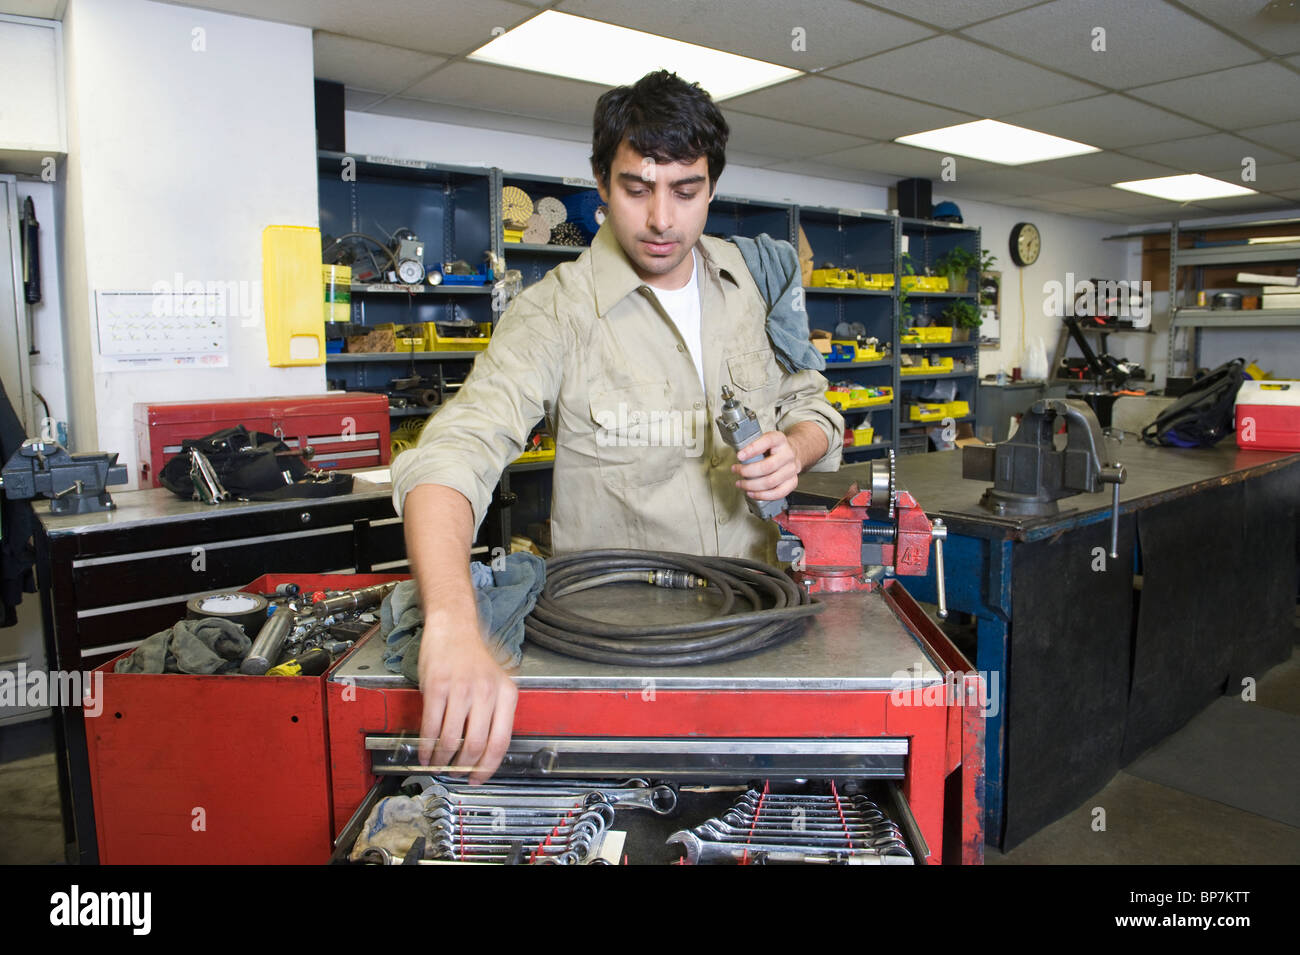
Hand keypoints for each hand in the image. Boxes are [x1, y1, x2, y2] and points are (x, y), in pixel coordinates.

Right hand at [416, 606, 517, 783]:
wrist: (454, 627)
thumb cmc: (472, 658)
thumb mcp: (495, 683)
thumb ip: (493, 713)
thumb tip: (483, 752)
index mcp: (506, 694)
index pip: (501, 742)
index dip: (488, 767)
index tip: (477, 778)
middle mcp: (487, 692)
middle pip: (476, 745)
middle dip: (463, 766)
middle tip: (455, 773)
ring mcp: (462, 689)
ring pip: (452, 739)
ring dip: (443, 759)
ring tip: (438, 765)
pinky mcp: (438, 686)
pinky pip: (431, 726)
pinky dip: (426, 746)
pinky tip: (425, 752)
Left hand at [732, 429, 801, 500]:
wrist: (793, 452)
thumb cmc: (775, 448)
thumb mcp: (764, 440)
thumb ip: (753, 446)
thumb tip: (739, 457)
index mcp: (779, 440)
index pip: (767, 442)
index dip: (752, 449)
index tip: (739, 456)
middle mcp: (788, 454)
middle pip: (767, 466)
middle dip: (747, 471)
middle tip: (736, 471)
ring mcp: (791, 469)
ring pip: (770, 482)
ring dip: (752, 485)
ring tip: (741, 484)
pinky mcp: (793, 482)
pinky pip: (778, 493)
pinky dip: (762, 495)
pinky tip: (752, 493)